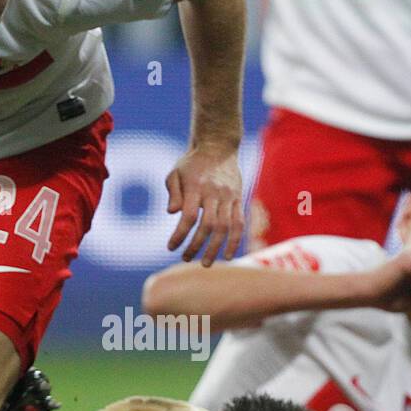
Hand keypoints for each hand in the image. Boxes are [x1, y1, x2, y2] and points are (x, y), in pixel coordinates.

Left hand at [165, 144, 243, 265]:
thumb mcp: (176, 172)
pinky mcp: (238, 199)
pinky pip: (239, 223)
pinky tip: (228, 256)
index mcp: (196, 186)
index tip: (171, 247)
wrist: (218, 146)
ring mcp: (228, 196)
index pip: (189, 216)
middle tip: (186, 259)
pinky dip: (234, 241)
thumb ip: (173, 192)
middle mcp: (214, 192)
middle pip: (208, 225)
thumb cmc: (192, 163)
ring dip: (216, 248)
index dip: (180, 235)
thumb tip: (172, 213)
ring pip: (225, 227)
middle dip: (197, 245)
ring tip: (206, 263)